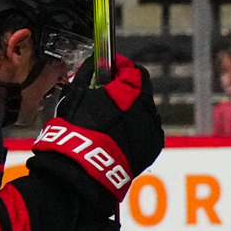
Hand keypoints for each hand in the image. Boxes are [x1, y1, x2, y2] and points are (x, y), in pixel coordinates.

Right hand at [42, 56, 162, 185]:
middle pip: (142, 91)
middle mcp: (146, 108)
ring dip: (134, 111)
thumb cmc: (76, 131)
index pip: (133, 70)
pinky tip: (120, 135)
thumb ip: (89, 74)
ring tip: (113, 121)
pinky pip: (148, 130)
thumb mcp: (77, 94)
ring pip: (146, 111)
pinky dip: (138, 129)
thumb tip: (94, 63)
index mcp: (129, 92)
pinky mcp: (153, 146)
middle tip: (109, 96)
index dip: (121, 68)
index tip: (111, 70)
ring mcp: (152, 128)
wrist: (84, 168)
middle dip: (128, 91)